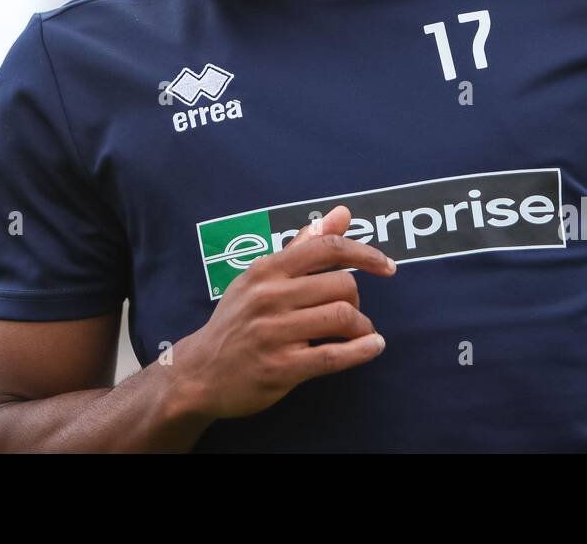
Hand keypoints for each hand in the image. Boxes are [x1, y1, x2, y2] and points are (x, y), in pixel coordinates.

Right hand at [173, 205, 395, 419]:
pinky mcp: (280, 368)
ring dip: (362, 326)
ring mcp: (274, 333)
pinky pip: (333, 355)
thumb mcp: (262, 276)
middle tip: (351, 311)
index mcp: (267, 270)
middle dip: (356, 300)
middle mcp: (269, 297)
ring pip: (341, 317)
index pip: (326, 247)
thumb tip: (342, 213)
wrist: (199, 373)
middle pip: (341, 285)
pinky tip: (374, 347)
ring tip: (360, 332)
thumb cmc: (238, 319)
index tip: (387, 266)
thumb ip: (303, 245)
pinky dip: (362, 350)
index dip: (364, 253)